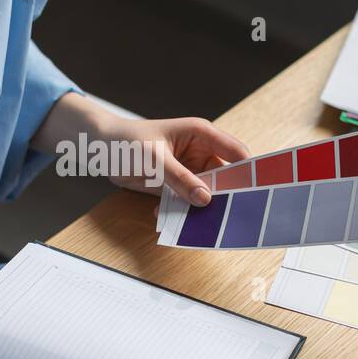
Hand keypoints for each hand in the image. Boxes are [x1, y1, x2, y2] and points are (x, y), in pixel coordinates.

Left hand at [94, 114, 249, 206]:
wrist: (100, 149)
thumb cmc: (127, 141)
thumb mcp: (154, 159)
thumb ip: (180, 179)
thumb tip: (205, 199)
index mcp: (202, 134)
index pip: (236, 152)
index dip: (250, 171)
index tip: (257, 193)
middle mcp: (200, 153)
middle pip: (226, 177)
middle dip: (226, 196)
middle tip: (230, 216)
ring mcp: (189, 170)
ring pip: (207, 193)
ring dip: (203, 208)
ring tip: (200, 224)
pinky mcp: (177, 185)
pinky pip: (189, 202)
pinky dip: (183, 212)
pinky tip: (170, 218)